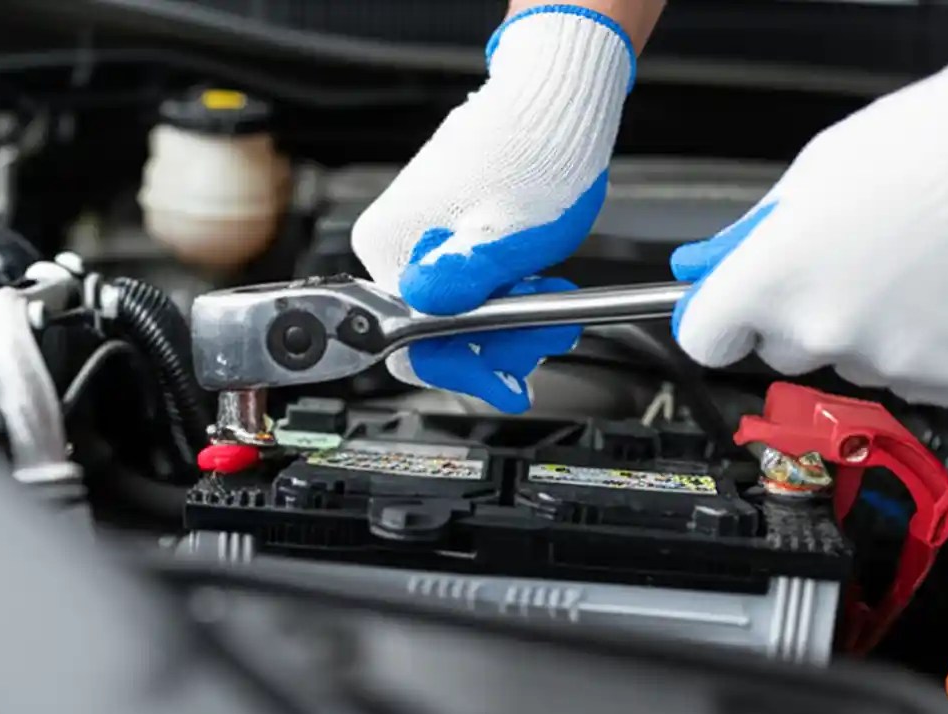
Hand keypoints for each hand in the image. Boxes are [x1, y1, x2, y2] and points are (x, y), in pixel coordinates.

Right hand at [351, 6, 635, 412]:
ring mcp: (424, 234)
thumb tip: (424, 313)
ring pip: (462, 311)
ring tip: (554, 299)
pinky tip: (540, 281)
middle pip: (440, 330)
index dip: (465, 368)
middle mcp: (397, 242)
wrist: (556, 96)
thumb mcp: (506, 236)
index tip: (508, 382)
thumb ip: (463, 285)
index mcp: (391, 246)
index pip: (413, 342)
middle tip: (547, 332)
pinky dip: (510, 293)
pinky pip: (472, 284)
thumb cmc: (535, 152)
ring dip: (514, 317)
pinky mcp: (450, 228)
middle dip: (501, 340)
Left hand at [672, 4, 947, 406]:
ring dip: (867, 331)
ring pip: (851, 361)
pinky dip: (925, 348)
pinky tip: (944, 296)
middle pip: (780, 351)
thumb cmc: (916, 147)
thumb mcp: (806, 180)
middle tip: (844, 267)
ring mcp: (886, 360)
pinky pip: (914, 377)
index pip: (704, 340)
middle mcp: (820, 331)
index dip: (718, 321)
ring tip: (908, 270)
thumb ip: (752, 240)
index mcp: (769, 281)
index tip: (731, 312)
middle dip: (799, 317)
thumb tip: (710, 269)